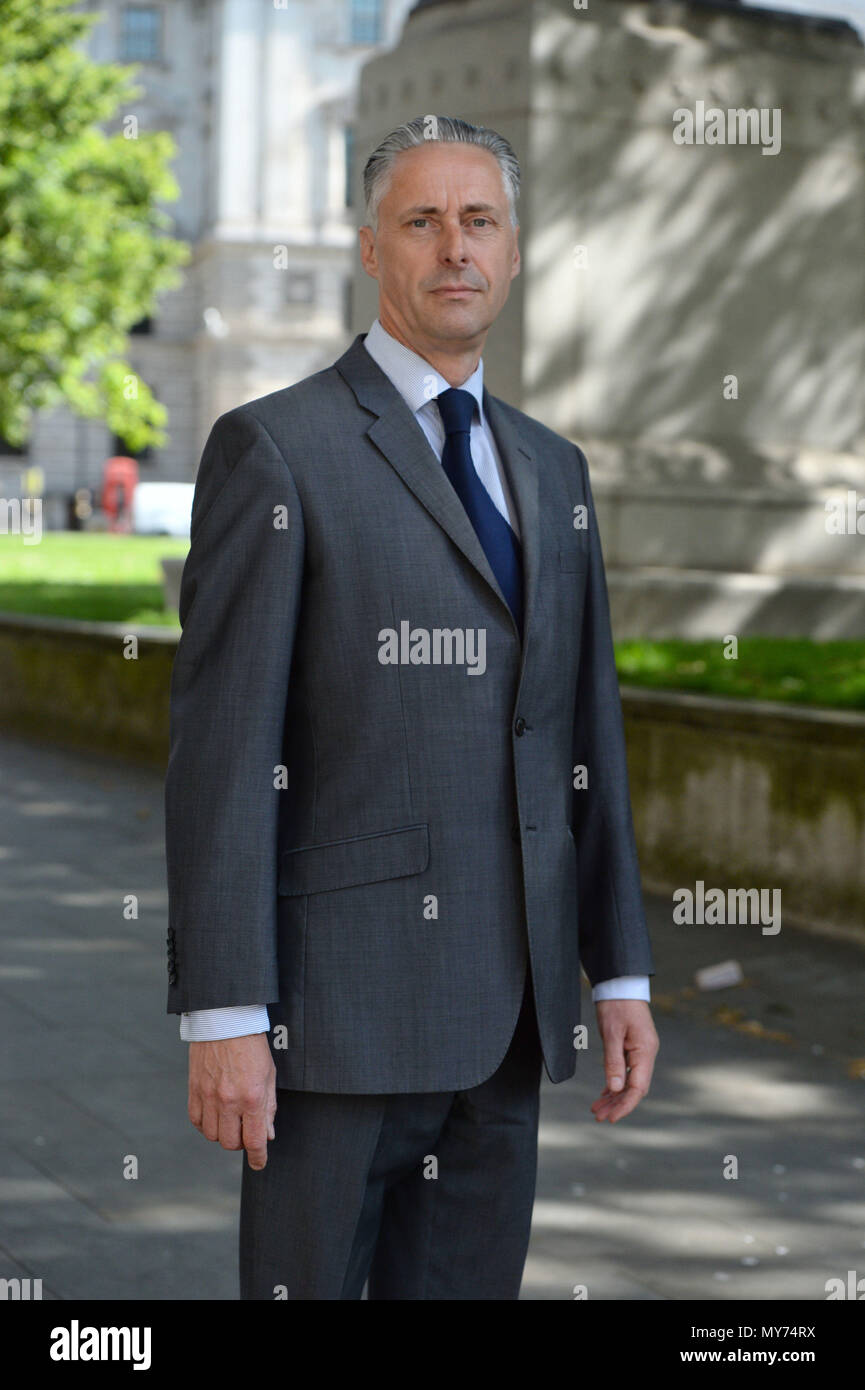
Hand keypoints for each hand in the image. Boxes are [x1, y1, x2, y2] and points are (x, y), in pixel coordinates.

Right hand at [188, 1033, 276, 1169]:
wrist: (226, 1022)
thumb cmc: (252, 1047)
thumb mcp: (269, 1076)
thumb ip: (268, 1109)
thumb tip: (267, 1135)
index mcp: (252, 1097)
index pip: (254, 1140)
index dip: (258, 1158)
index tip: (259, 1164)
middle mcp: (229, 1100)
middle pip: (229, 1143)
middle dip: (240, 1143)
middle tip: (245, 1132)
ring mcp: (208, 1096)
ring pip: (212, 1135)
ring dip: (223, 1134)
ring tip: (231, 1120)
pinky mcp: (194, 1090)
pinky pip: (196, 1121)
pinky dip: (206, 1124)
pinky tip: (215, 1115)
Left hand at [591, 999, 657, 1122]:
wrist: (620, 983)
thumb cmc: (617, 1005)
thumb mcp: (612, 1033)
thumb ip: (614, 1061)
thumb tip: (616, 1088)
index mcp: (645, 1051)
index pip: (638, 1087)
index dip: (625, 1104)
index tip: (611, 1117)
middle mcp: (645, 1054)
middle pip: (633, 1087)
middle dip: (617, 1104)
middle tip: (598, 1116)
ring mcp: (639, 1051)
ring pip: (628, 1081)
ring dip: (614, 1096)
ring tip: (597, 1109)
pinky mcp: (631, 1047)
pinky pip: (625, 1071)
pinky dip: (614, 1083)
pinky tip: (604, 1094)